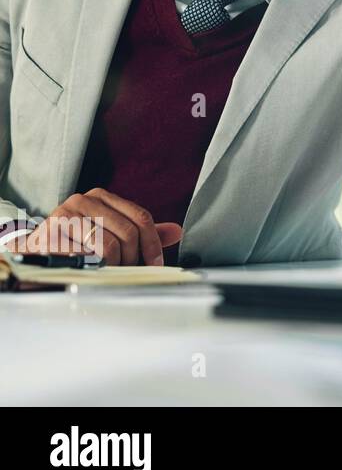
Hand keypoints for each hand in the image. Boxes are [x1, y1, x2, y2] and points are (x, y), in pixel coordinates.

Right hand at [12, 189, 182, 265]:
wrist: (35, 249)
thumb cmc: (76, 242)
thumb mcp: (109, 232)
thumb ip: (141, 232)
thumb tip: (177, 232)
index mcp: (102, 197)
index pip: (141, 217)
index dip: (153, 243)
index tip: (156, 264)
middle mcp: (83, 200)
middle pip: (128, 231)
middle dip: (134, 257)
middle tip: (131, 272)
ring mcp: (66, 215)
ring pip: (109, 244)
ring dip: (115, 265)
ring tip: (111, 272)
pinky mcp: (52, 233)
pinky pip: (85, 256)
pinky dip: (94, 268)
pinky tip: (91, 271)